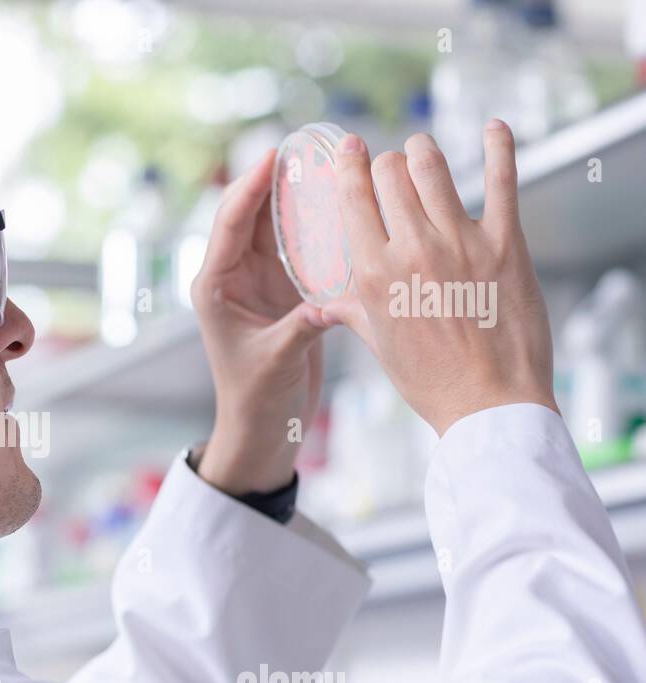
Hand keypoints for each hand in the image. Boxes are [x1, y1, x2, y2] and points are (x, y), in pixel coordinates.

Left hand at [190, 149, 328, 494]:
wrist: (262, 425)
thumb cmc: (257, 399)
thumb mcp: (277, 363)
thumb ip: (301, 331)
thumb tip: (330, 307)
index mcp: (214, 287)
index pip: (230, 224)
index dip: (252, 186)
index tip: (274, 154)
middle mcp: (231, 275)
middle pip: (250, 212)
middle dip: (275, 177)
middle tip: (306, 142)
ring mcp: (256, 279)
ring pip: (273, 223)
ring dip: (295, 193)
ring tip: (324, 158)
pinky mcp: (281, 287)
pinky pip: (295, 242)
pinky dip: (312, 220)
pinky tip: (339, 198)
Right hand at [321, 121, 557, 435]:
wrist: (487, 403)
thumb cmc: (429, 381)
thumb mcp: (379, 343)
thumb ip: (353, 310)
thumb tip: (329, 303)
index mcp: (374, 273)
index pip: (353, 197)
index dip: (349, 164)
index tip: (349, 147)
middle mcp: (412, 249)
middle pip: (390, 172)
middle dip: (385, 163)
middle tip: (389, 168)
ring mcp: (460, 242)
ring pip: (433, 166)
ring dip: (424, 151)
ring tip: (423, 152)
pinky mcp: (504, 244)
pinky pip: (502, 180)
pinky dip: (499, 148)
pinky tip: (495, 128)